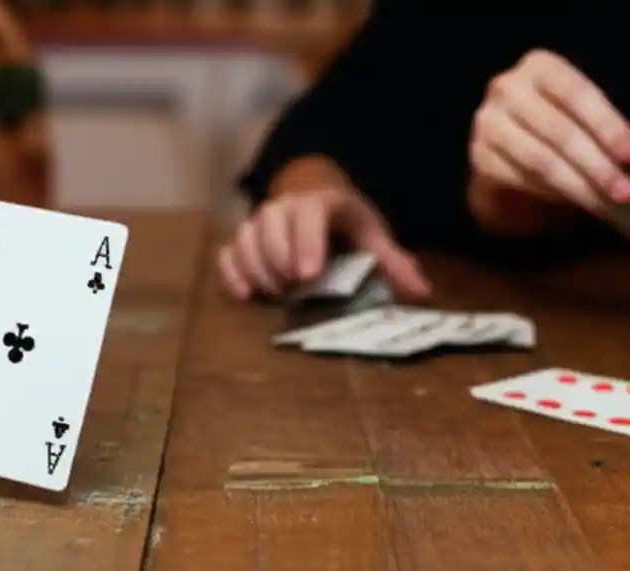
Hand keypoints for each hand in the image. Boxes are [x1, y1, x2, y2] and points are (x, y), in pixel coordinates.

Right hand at [217, 186, 429, 300]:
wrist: (313, 194)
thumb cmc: (346, 221)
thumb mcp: (372, 234)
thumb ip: (392, 262)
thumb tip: (422, 292)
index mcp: (322, 200)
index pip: (310, 214)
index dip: (307, 243)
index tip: (309, 275)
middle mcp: (284, 205)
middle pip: (270, 228)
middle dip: (280, 263)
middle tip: (296, 291)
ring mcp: (259, 220)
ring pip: (246, 240)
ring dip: (258, 271)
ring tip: (277, 295)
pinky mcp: (243, 236)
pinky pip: (229, 252)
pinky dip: (233, 273)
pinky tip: (246, 295)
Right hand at [469, 50, 629, 232]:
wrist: (513, 149)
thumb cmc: (564, 124)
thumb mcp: (584, 112)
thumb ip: (608, 127)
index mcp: (539, 65)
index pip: (575, 94)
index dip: (606, 125)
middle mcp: (506, 88)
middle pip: (558, 131)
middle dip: (597, 165)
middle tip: (623, 191)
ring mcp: (488, 123)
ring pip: (540, 160)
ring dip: (578, 186)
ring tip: (606, 203)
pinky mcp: (479, 157)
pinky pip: (521, 180)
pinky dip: (553, 193)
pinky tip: (577, 202)